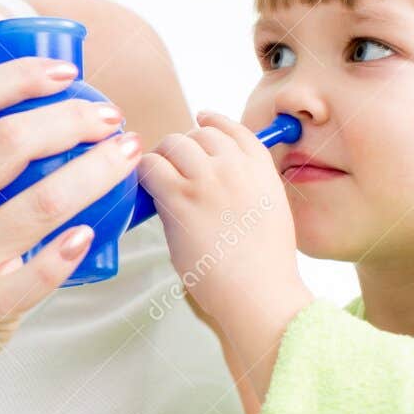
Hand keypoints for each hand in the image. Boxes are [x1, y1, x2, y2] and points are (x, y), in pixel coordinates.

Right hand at [0, 57, 142, 413]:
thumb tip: (17, 106)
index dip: (19, 77)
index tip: (65, 72)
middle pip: (9, 141)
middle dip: (72, 119)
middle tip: (109, 117)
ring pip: (38, 202)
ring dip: (95, 172)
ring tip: (126, 155)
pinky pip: (31, 278)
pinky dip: (64, 254)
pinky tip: (90, 234)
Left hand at [138, 110, 311, 391]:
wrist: (259, 293)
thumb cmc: (262, 266)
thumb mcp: (269, 211)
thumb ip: (246, 185)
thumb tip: (209, 174)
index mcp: (262, 169)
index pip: (234, 129)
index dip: (214, 122)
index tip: (202, 120)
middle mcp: (236, 167)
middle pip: (200, 133)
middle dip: (184, 145)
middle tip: (171, 165)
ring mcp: (208, 179)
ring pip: (173, 143)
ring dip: (162, 157)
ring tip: (157, 177)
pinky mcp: (180, 198)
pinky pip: (151, 166)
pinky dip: (144, 173)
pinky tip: (145, 188)